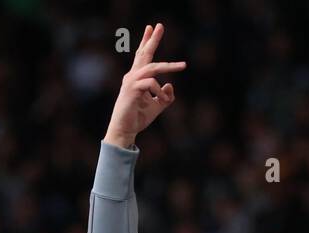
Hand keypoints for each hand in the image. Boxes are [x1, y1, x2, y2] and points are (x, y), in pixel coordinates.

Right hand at [103, 23, 185, 148]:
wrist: (125, 130)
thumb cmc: (138, 117)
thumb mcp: (158, 106)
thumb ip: (166, 96)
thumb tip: (171, 85)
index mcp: (137, 77)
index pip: (142, 56)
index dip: (147, 42)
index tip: (151, 28)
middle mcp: (132, 76)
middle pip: (144, 54)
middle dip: (152, 40)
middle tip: (160, 25)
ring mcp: (131, 81)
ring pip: (152, 67)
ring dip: (169, 66)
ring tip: (183, 65)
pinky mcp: (132, 89)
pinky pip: (151, 83)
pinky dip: (160, 91)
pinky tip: (162, 100)